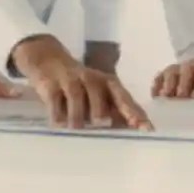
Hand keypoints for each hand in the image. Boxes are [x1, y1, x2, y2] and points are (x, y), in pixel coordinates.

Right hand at [12, 35, 151, 129]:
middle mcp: (91, 79)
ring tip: (79, 130)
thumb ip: (115, 112)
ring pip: (76, 96)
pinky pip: (54, 100)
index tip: (144, 129)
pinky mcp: (50, 85)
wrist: (49, 61)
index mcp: (108, 84)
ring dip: (77, 114)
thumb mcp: (100, 95)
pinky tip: (59, 126)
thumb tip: (135, 131)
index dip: (133, 113)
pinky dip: (57, 114)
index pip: (123, 98)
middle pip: (98, 92)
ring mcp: (69, 80)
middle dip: (101, 109)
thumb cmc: (82, 87)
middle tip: (104, 124)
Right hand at [151, 56, 193, 98]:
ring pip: (171, 71)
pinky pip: (160, 76)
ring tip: (165, 96)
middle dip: (183, 83)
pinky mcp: (169, 75)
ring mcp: (180, 69)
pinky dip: (157, 85)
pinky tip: (156, 96)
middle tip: (181, 96)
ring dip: (168, 83)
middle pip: (186, 70)